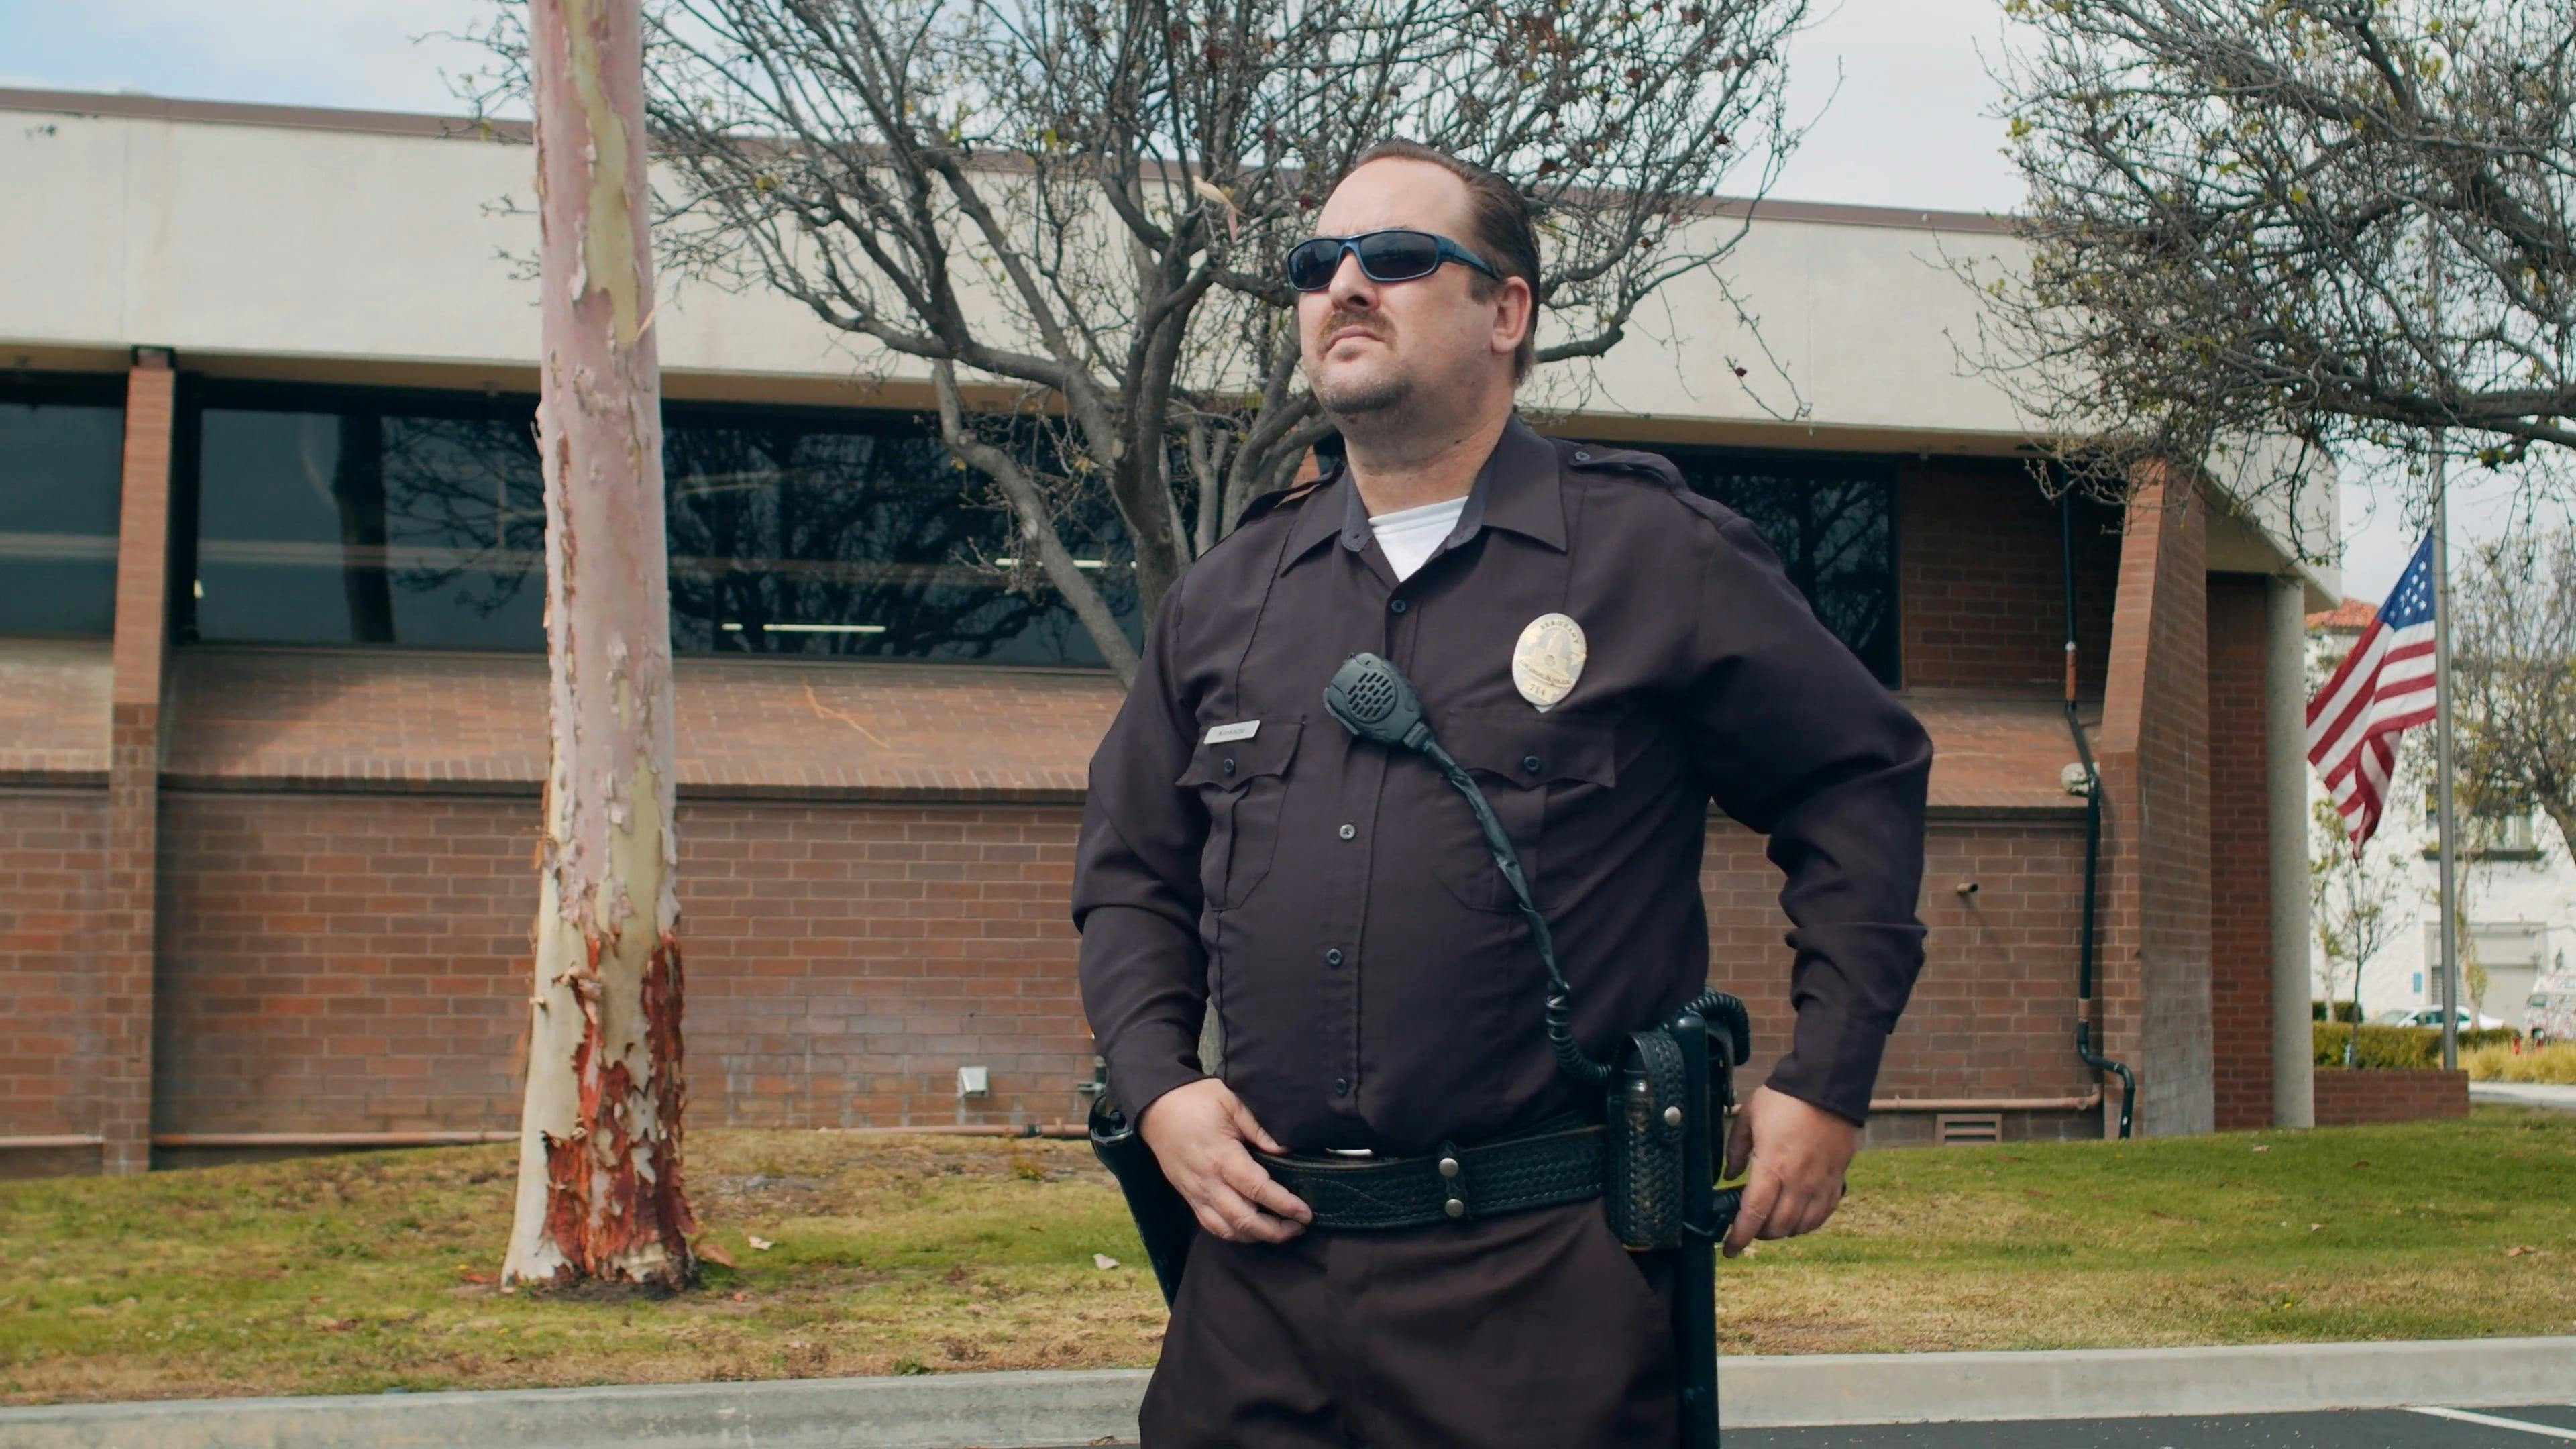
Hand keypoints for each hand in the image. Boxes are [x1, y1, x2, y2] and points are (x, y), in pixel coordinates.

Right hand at [1137, 1078, 1313, 1244]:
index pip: (1258, 1190)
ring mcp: (1196, 1193)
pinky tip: (1252, 1230)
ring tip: (1282, 1232)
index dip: (1285, 1205)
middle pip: (1244, 1219)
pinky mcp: (1189, 1197)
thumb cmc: (1195, 1100)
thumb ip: (1259, 1128)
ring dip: (1257, 1237)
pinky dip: (1234, 1234)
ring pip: (1228, 1229)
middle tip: (1300, 1227)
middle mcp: (1208, 1181)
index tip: (1305, 1212)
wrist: (1156, 1108)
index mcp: (1222, 1156)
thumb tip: (1285, 1151)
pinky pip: (1212, 1225)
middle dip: (1276, 1230)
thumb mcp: (1231, 1102)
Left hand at [1720, 1086, 1857, 1258]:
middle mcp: (1798, 1181)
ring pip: (1803, 1225)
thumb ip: (1735, 1150)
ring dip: (1785, 1231)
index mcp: (1772, 1167)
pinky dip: (1809, 1222)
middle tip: (1749, 1228)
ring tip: (1772, 1223)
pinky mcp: (1838, 1178)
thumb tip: (1729, 1176)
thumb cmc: (1784, 1099)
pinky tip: (1799, 1216)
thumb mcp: (1748, 1117)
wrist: (1827, 1085)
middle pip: (1779, 1226)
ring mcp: (1821, 1182)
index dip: (1740, 1236)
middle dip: (1760, 1234)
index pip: (1754, 1214)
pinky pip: (1824, 1213)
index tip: (1730, 1248)